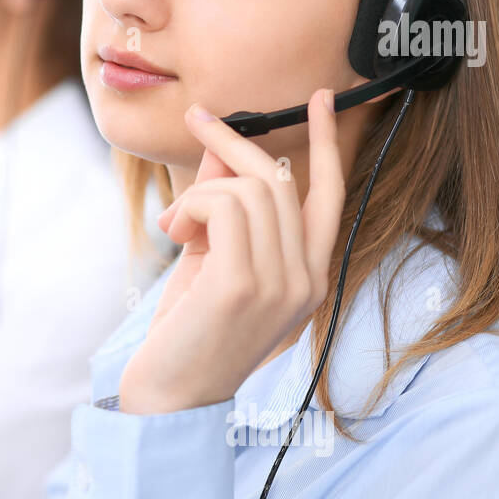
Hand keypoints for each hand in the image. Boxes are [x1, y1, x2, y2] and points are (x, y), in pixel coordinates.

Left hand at [119, 87, 344, 413]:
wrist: (167, 399)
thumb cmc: (187, 333)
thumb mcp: (209, 259)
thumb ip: (221, 207)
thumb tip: (221, 145)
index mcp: (310, 279)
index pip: (330, 197)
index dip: (327, 144)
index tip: (322, 99)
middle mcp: (307, 282)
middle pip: (281, 180)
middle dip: (234, 142)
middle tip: (196, 119)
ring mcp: (281, 285)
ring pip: (249, 188)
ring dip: (201, 190)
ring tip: (173, 223)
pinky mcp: (243, 285)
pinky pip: (223, 205)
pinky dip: (192, 204)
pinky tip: (173, 231)